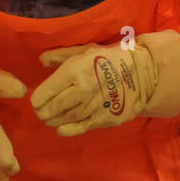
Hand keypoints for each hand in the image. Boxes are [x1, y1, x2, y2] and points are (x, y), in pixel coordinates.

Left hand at [30, 31, 179, 136]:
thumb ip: (61, 56)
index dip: (38, 99)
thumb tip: (41, 61)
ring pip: (67, 118)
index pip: (48, 90)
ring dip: (55, 121)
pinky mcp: (106, 117)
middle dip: (44, 112)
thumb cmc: (110, 58)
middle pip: (55, 107)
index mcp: (76, 69)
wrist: (143, 72)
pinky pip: (82, 126)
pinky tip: (60, 130)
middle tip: (41, 114)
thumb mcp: (85, 50)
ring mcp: (95, 105)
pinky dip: (69, 130)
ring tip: (50, 120)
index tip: (36, 102)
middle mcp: (83, 88)